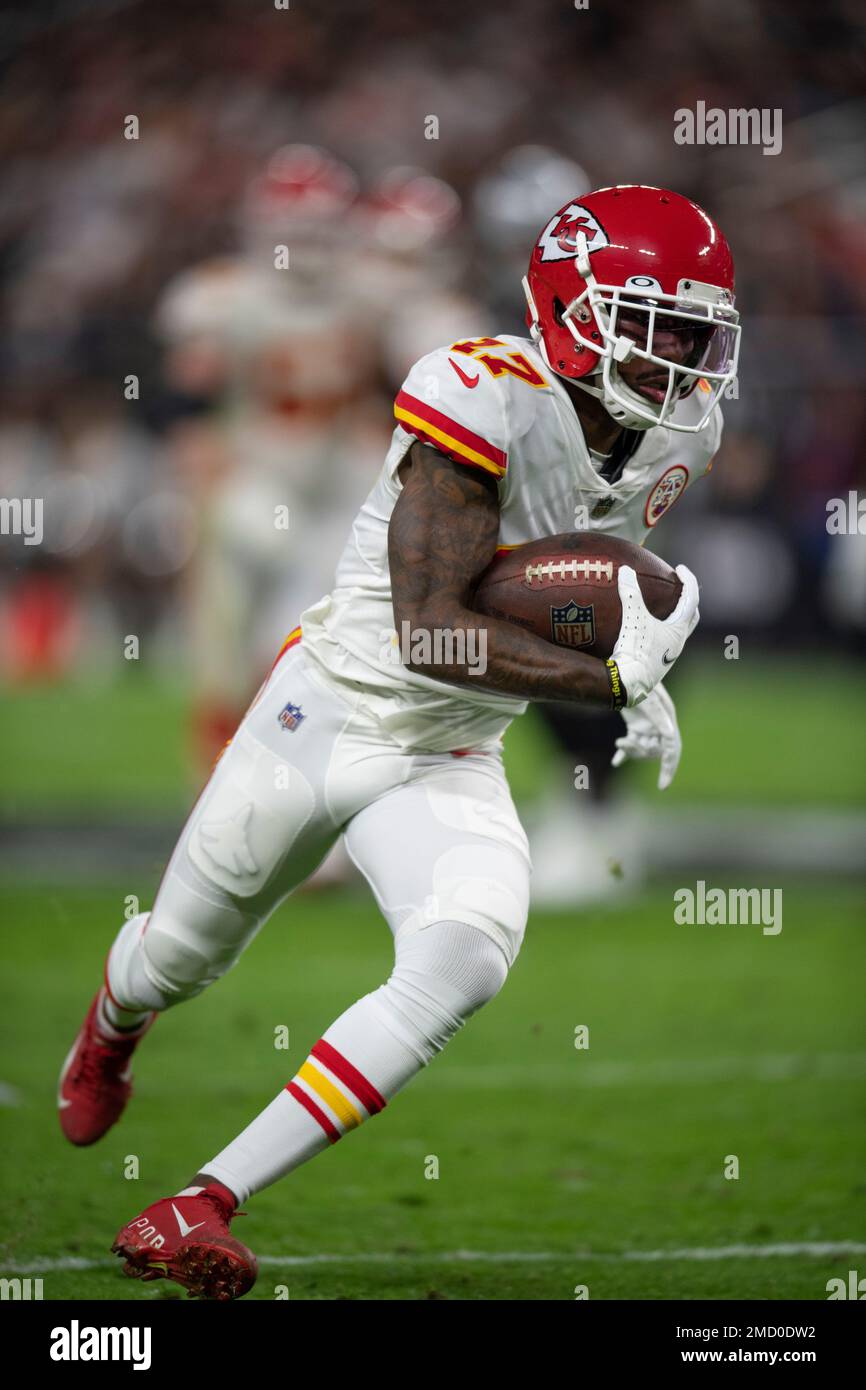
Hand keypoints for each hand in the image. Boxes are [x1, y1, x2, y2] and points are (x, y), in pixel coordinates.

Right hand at [611, 563, 698, 705]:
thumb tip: (626, 570)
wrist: (628, 684)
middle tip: (680, 588)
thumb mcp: (632, 619)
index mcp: (678, 630)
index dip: (689, 581)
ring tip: (661, 607)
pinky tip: (641, 629)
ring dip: (673, 617)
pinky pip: (662, 641)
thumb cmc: (635, 651)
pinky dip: (658, 630)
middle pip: (691, 618)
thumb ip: (630, 594)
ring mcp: (667, 655)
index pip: (691, 599)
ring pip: (677, 632)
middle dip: (688, 601)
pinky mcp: (656, 663)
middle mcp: (677, 643)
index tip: (681, 568)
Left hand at [611, 683, 681, 789]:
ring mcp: (648, 726)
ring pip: (642, 748)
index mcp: (667, 721)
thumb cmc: (638, 683)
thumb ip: (659, 718)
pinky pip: (632, 744)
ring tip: (619, 744)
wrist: (625, 671)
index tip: (663, 785)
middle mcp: (660, 725)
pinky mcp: (636, 725)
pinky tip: (615, 762)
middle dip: (640, 752)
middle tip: (623, 744)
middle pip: (654, 751)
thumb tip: (671, 737)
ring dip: (631, 750)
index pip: (672, 750)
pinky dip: (623, 753)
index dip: (669, 768)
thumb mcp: (648, 700)